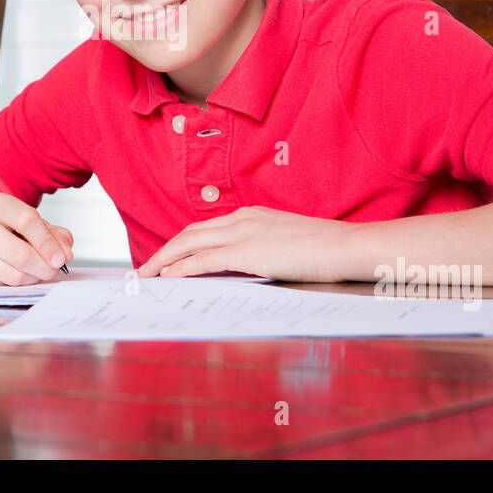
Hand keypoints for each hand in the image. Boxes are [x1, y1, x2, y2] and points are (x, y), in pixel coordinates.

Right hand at [0, 192, 73, 285]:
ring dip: (31, 279)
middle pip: (21, 254)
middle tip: (52, 271)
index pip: (27, 220)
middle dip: (44, 267)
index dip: (49, 242)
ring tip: (33, 273)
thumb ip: (50, 233)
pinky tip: (9, 276)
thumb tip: (66, 252)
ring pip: (12, 275)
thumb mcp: (22, 222)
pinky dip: (12, 286)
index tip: (62, 258)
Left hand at [136, 206, 350, 281]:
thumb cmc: (326, 250)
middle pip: (191, 233)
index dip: (182, 243)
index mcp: (252, 215)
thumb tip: (246, 268)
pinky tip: (169, 277)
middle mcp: (243, 218)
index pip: (206, 229)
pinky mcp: (247, 252)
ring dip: (165, 260)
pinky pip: (204, 260)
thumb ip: (264, 250)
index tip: (167, 258)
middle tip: (146, 269)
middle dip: (165, 251)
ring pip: (190, 244)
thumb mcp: (288, 243)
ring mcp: (244, 233)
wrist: (347, 246)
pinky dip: (182, 268)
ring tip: (148, 275)